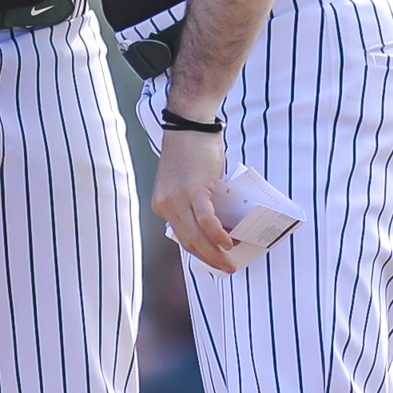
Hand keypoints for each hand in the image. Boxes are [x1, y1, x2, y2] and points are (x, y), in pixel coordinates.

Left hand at [151, 129, 236, 273]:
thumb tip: (214, 219)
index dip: (200, 251)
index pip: (181, 237)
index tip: (216, 257)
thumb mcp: (185, 182)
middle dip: (209, 259)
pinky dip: (218, 234)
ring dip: (216, 253)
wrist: (188, 123)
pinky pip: (206, 220)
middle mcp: (166, 205)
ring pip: (197, 236)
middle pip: (188, 242)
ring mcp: (178, 198)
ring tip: (230, 262)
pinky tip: (228, 242)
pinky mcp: (193, 189)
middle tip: (226, 268)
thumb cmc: (191, 149)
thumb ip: (194, 201)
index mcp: (162, 205)